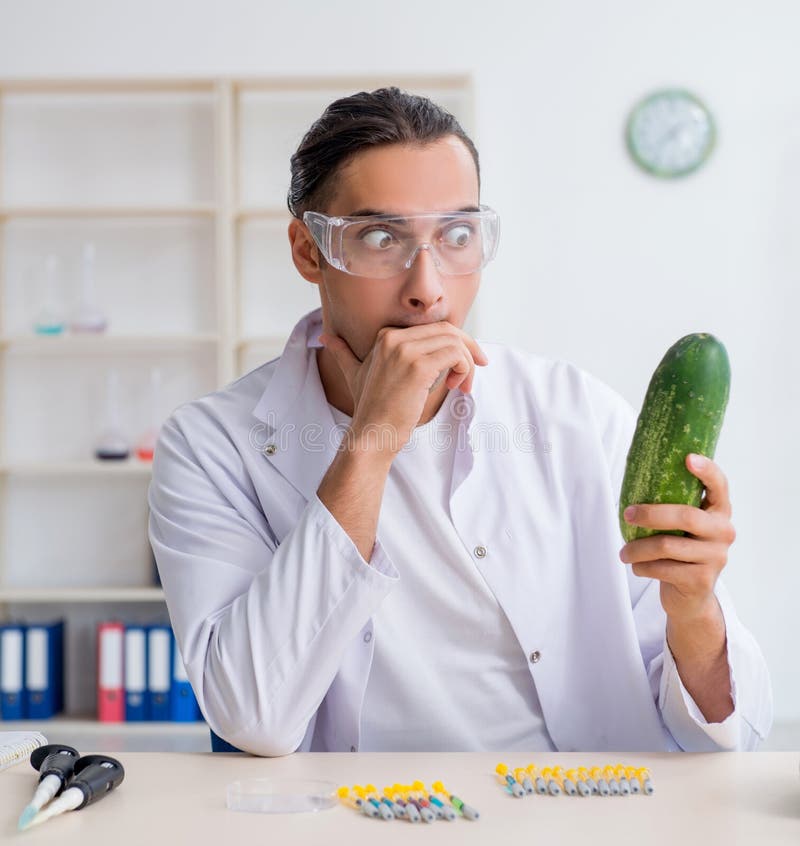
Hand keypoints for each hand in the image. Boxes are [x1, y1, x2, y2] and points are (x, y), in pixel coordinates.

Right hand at [319, 322, 487, 456]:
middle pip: (448, 330)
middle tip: (475, 370)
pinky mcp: (418, 368)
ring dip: (467, 362)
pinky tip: (455, 387)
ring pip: (455, 342)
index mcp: (386, 336)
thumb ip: (342, 353)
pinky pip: (455, 355)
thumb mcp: (354, 374)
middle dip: (468, 348)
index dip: (454, 343)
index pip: (434, 327)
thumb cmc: (370, 410)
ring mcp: (406, 352)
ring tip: (461, 385)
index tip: (461, 365)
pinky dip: (463, 368)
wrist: (370, 436)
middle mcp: (394, 339)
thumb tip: (325, 337)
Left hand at [619, 453, 736, 621]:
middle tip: (627, 514)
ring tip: (623, 552)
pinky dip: (642, 567)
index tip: (688, 458)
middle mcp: (723, 532)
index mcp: (719, 512)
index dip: (707, 471)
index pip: (720, 485)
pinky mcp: (702, 580)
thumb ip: (671, 505)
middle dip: (650, 514)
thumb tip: (634, 473)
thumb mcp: (681, 527)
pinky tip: (637, 567)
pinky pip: (662, 569)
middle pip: (686, 516)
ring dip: (637, 548)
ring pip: (667, 546)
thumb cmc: (679, 552)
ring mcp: (716, 557)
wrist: (692, 598)